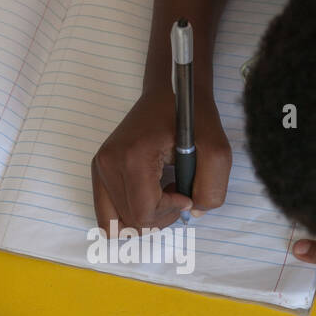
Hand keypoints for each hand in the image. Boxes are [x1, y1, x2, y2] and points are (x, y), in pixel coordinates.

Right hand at [91, 87, 231, 230]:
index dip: (170, 212)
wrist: (170, 91)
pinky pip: (107, 214)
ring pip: (116, 223)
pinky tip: (149, 194)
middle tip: (175, 190)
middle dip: (159, 216)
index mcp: (132, 158)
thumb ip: (211, 189)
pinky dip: (129, 213)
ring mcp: (100, 166)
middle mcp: (108, 163)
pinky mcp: (99, 169)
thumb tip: (193, 212)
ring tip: (161, 192)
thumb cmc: (191, 115)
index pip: (142, 214)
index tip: (184, 192)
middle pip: (130, 222)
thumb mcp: (216, 150)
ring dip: (145, 217)